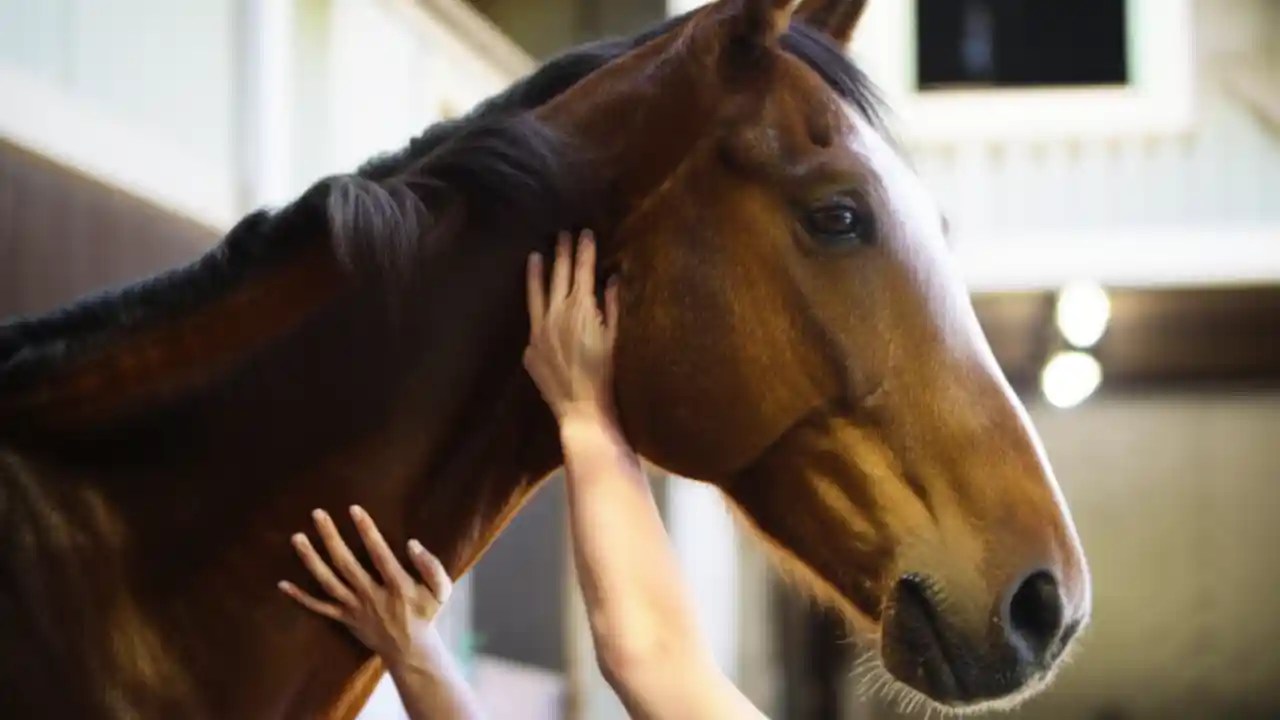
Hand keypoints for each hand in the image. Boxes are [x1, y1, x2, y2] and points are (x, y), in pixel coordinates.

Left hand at [278, 506, 451, 670]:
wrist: (411, 651)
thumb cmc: (426, 614)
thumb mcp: (441, 591)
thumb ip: (431, 566)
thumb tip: (412, 544)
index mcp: (397, 585)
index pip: (378, 553)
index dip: (367, 530)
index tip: (353, 509)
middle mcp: (371, 595)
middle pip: (345, 564)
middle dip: (330, 537)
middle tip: (317, 514)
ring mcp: (355, 608)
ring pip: (328, 582)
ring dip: (311, 559)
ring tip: (297, 538)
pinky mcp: (344, 618)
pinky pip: (319, 608)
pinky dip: (301, 598)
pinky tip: (283, 584)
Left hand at [524, 230, 619, 423]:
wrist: (581, 407)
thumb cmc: (606, 374)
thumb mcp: (615, 338)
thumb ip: (612, 306)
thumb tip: (612, 280)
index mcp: (580, 308)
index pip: (582, 271)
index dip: (584, 250)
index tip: (585, 233)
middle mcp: (556, 314)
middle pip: (559, 275)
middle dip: (562, 253)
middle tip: (562, 234)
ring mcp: (539, 330)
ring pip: (536, 293)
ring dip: (537, 272)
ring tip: (535, 255)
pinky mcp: (531, 347)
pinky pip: (532, 319)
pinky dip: (535, 306)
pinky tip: (534, 299)